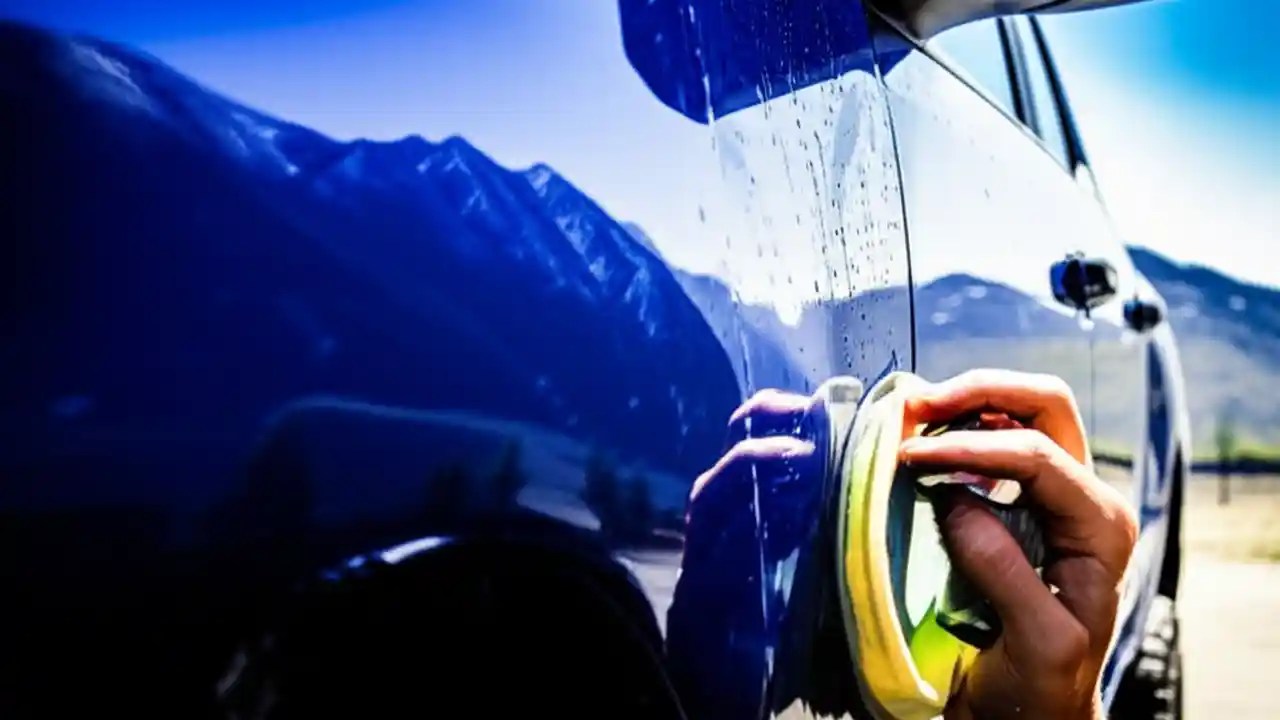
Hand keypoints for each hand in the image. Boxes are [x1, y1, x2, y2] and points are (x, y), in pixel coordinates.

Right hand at [898, 370, 1138, 719]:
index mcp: (1101, 527)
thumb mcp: (1039, 643)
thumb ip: (1005, 572)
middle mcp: (1084, 499)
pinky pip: (994, 439)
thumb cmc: (1043, 687)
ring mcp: (1052, 496)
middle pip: (1043, 404)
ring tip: (910, 415)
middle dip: (979, 391)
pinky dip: (955, 426)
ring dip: (965, 401)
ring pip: (1021, 410)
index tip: (908, 455)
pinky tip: (920, 439)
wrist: (1031, 710)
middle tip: (916, 405)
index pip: (1036, 455)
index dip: (969, 445)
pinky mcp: (1018, 503)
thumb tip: (955, 500)